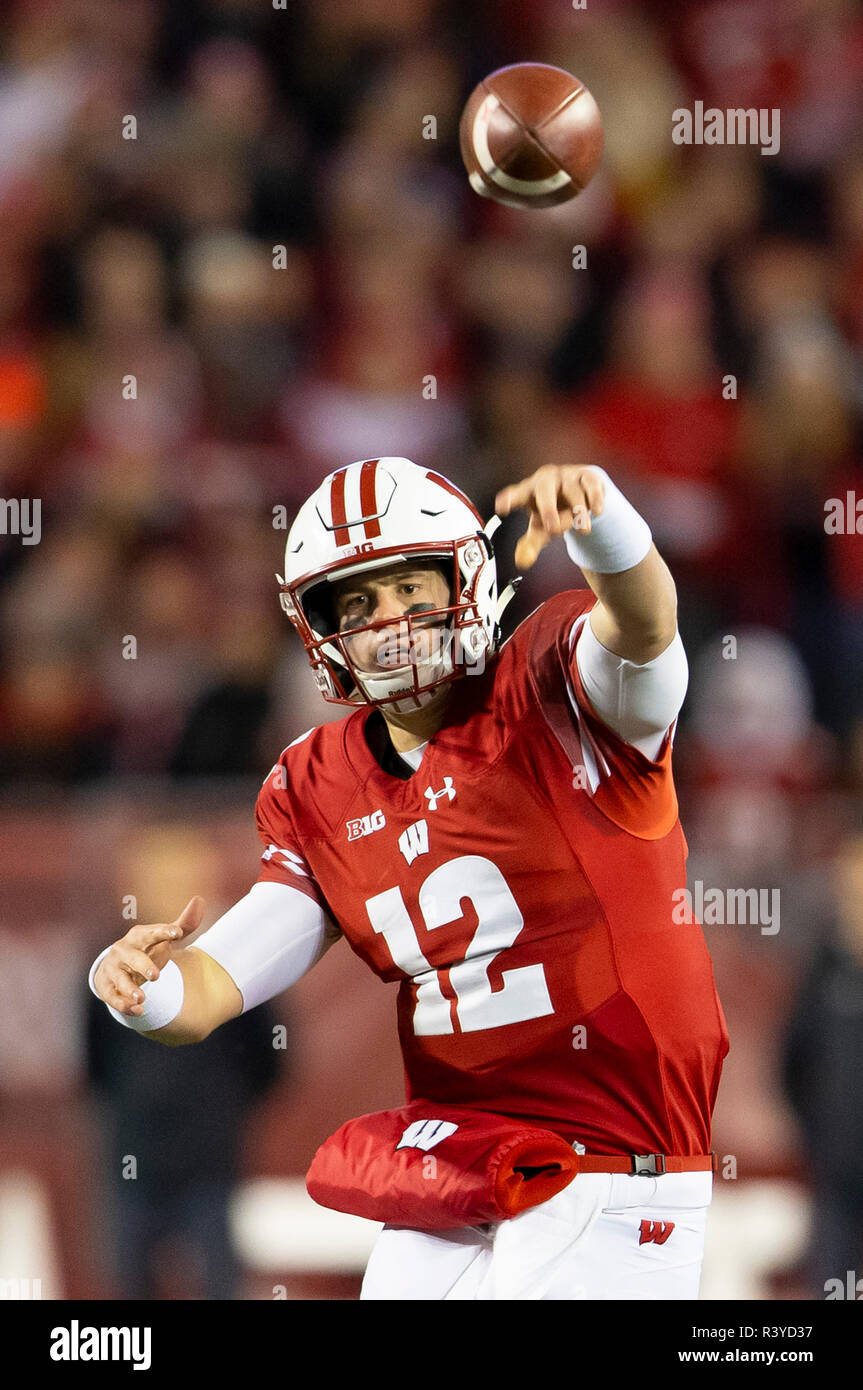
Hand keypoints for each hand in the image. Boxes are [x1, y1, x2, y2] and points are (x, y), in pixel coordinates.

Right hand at [93, 896, 204, 1015]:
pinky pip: (113, 997)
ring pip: (120, 979)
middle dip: (143, 965)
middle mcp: (123, 951)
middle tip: (156, 976)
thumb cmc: (146, 950)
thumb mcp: (164, 938)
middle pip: (133, 957)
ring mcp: (113, 969)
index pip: (151, 932)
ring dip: (130, 989)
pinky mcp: (107, 987)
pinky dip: (123, 1005)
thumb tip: (200, 900)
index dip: (164, 931)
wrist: (117, 967)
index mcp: (138, 936)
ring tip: (142, 998)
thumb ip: (183, 924)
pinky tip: (138, 1011)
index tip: (177, 934)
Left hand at [495, 465, 605, 569]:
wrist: (580, 492)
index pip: (517, 494)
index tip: (502, 507)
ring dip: (578, 510)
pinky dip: (594, 498)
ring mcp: (568, 477)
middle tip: (552, 529)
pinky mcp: (587, 476)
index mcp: (530, 492)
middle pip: (544, 488)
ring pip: (572, 489)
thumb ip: (530, 545)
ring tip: (583, 529)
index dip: (510, 499)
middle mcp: (547, 480)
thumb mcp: (541, 528)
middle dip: (548, 508)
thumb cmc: (555, 509)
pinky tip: (596, 511)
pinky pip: (590, 484)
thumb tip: (522, 562)